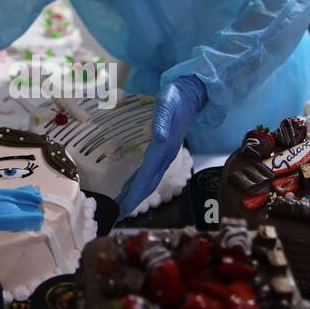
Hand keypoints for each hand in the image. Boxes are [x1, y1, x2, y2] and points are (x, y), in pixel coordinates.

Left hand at [116, 76, 205, 218]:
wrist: (191, 94)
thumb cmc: (176, 97)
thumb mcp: (166, 103)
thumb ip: (161, 119)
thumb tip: (158, 138)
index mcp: (164, 148)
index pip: (148, 175)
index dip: (136, 192)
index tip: (125, 207)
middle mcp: (165, 155)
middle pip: (149, 183)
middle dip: (134, 199)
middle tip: (118, 214)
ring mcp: (165, 154)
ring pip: (150, 179)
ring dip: (136, 193)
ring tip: (122, 205)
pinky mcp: (163, 150)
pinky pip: (150, 171)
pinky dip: (139, 182)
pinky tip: (130, 187)